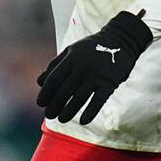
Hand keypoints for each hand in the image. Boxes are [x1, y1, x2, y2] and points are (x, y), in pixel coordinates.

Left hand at [37, 10, 152, 123]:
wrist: (121, 39)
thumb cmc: (92, 47)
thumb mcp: (71, 50)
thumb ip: (55, 65)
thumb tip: (39, 82)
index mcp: (71, 58)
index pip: (54, 78)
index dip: (46, 92)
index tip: (40, 103)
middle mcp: (82, 67)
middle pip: (65, 90)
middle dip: (55, 105)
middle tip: (49, 115)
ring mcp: (96, 75)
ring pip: (79, 98)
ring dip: (69, 111)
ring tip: (61, 119)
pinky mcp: (109, 83)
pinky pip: (98, 100)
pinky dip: (90, 112)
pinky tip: (83, 121)